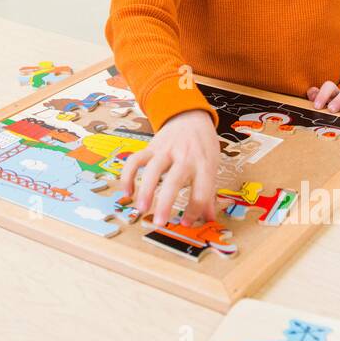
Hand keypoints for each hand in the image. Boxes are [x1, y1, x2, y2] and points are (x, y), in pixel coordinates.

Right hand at [121, 109, 220, 225]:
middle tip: (159, 222)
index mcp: (204, 164)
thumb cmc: (203, 145)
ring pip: (152, 170)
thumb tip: (210, 219)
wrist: (190, 116)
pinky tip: (127, 191)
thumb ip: (208, 193)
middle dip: (165, 203)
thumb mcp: (212, 165)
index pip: (201, 191)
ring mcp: (166, 150)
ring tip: (141, 208)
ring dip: (145, 190)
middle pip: (174, 180)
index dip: (194, 210)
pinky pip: (135, 160)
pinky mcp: (151, 147)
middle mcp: (185, 157)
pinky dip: (128, 176)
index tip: (185, 224)